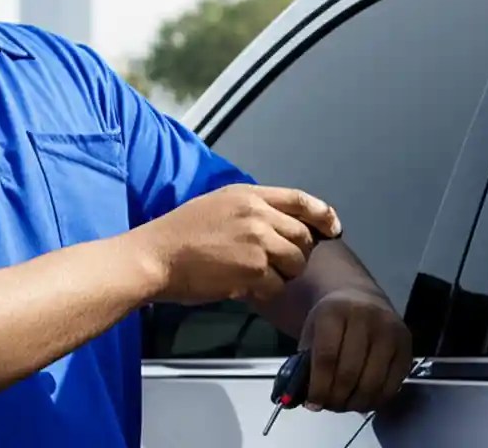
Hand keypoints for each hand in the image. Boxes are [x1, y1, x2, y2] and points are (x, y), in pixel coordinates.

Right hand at [134, 184, 341, 304]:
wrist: (154, 257)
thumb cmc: (177, 235)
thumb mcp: (216, 206)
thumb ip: (250, 210)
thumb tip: (280, 225)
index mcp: (247, 195)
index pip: (300, 200)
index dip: (322, 215)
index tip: (332, 228)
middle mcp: (257, 215)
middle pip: (303, 237)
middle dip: (296, 254)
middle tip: (275, 264)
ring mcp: (257, 243)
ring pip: (295, 264)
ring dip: (281, 275)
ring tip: (253, 275)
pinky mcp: (253, 270)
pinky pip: (277, 286)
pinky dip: (264, 291)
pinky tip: (240, 286)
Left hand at [300, 288, 412, 412]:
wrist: (361, 296)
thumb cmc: (331, 318)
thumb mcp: (311, 329)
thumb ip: (304, 360)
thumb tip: (299, 398)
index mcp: (334, 311)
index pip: (326, 356)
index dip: (319, 385)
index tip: (312, 403)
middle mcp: (365, 317)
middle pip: (350, 371)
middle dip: (337, 397)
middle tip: (328, 406)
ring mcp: (389, 331)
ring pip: (373, 381)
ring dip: (357, 402)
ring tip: (344, 405)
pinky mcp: (407, 345)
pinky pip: (393, 383)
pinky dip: (377, 399)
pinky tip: (364, 400)